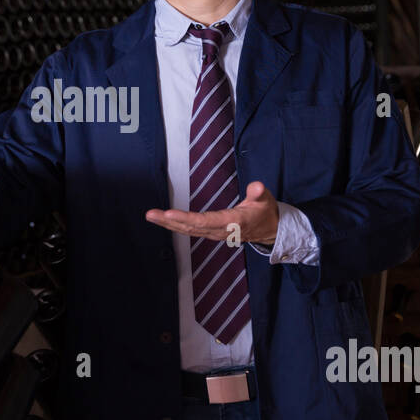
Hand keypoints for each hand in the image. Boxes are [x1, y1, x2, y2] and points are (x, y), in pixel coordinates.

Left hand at [145, 181, 278, 244]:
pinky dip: (175, 225)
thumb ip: (259, 193)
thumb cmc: (265, 212)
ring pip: (188, 230)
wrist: (269, 230)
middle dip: (169, 221)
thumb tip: (256, 186)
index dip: (186, 218)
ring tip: (151, 216)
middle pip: (191, 227)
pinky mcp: (211, 232)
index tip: (169, 213)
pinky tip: (163, 220)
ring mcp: (214, 233)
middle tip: (150, 214)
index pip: (206, 221)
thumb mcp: (265, 200)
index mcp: (232, 222)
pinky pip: (190, 230)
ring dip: (168, 224)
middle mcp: (220, 230)